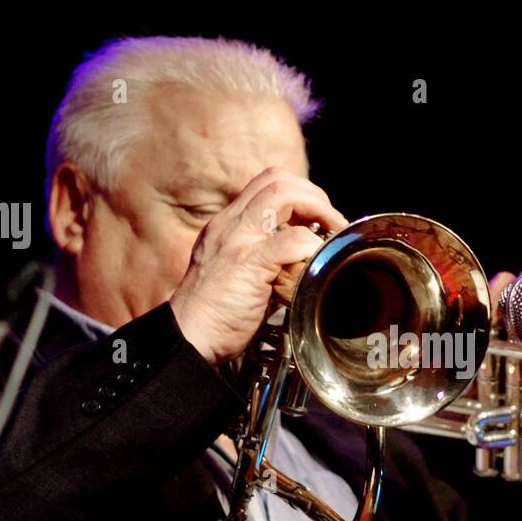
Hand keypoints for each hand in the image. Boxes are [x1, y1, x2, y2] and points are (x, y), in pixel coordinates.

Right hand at [169, 168, 347, 363]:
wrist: (189, 339)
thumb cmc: (214, 316)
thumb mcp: (238, 275)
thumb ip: (265, 260)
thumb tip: (301, 258)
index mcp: (227, 225)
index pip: (266, 184)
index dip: (301, 193)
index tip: (320, 217)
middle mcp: (229, 225)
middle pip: (277, 180)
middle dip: (314, 195)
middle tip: (332, 221)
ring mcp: (237, 241)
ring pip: (282, 194)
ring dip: (318, 209)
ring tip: (332, 232)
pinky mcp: (247, 263)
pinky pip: (290, 240)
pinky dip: (312, 246)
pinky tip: (316, 262)